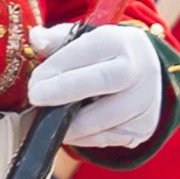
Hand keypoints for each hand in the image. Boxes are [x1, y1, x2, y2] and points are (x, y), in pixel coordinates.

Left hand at [23, 17, 171, 152]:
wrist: (145, 73)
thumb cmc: (104, 56)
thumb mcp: (82, 39)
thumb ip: (57, 39)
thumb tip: (36, 39)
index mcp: (121, 42)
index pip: (87, 51)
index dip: (57, 68)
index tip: (34, 83)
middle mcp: (139, 70)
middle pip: (102, 81)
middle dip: (63, 91)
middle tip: (35, 98)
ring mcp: (145, 102)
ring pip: (101, 120)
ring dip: (67, 123)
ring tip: (48, 118)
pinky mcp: (143, 128)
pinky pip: (104, 139)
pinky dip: (81, 137)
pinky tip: (70, 127)